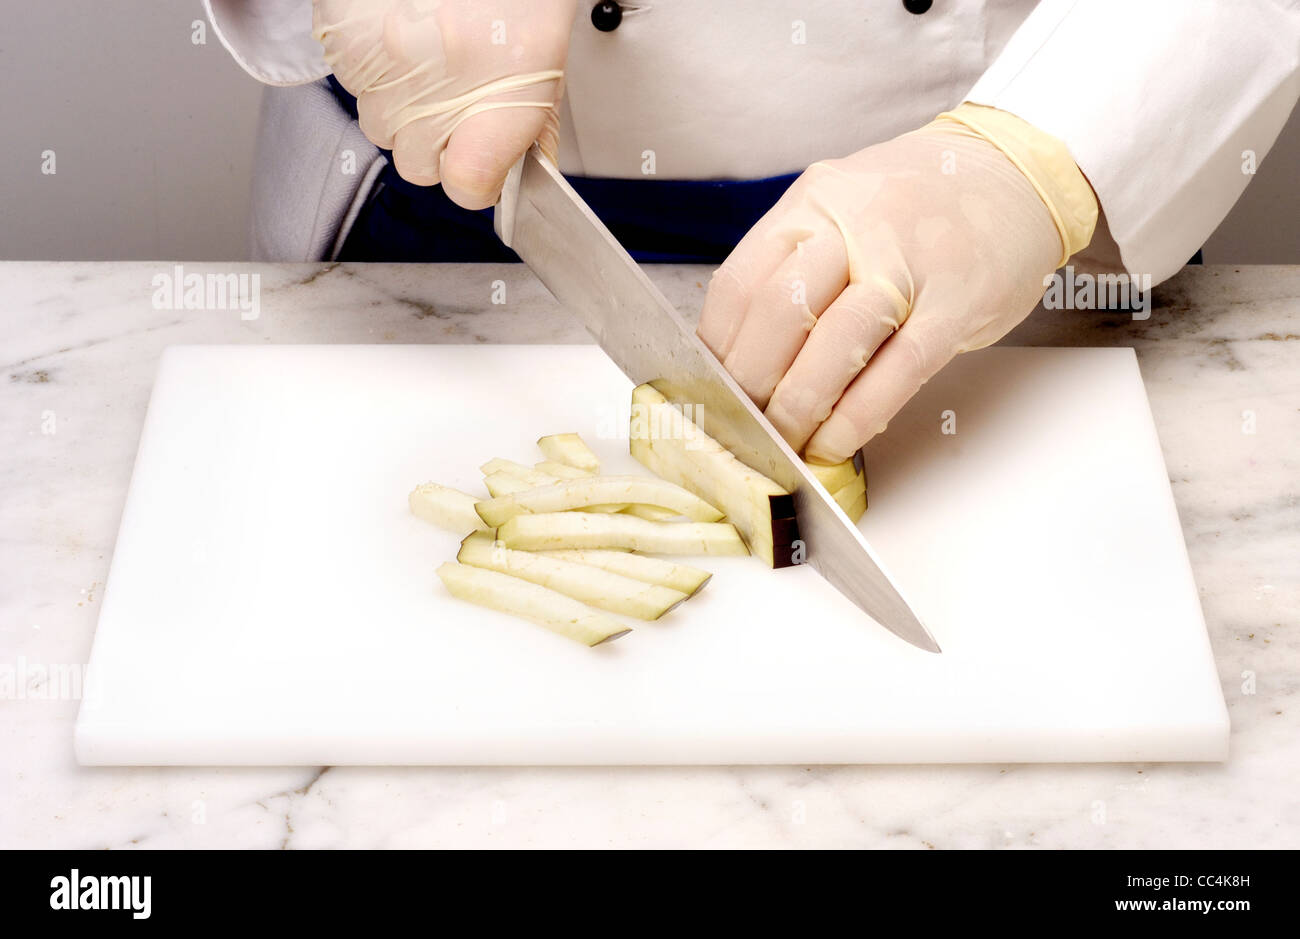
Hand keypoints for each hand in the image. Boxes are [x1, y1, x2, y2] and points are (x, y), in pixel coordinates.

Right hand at [313, 0, 576, 206]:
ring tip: (429, 60)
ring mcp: (385, 70)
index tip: (478, 164)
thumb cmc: (515, 3)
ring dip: (402, 107)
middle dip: (435, 141)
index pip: (466, 187)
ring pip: (381, 129)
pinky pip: (355, 86)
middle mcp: (434, 93)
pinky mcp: (347, 44)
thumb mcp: (543, 75)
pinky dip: (376, 73)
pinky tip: (403, 41)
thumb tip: (506, 183)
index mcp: (495, 105)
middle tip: (453, 97)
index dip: (472, 179)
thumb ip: (526, 138)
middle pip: (417, 166)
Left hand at [697, 119, 1066, 463]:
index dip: (717, 350)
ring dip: (799, 407)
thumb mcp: (841, 209)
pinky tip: (834, 442)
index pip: (741, 284)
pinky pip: (897, 370)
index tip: (712, 391)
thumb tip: (739, 353)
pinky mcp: (956, 305)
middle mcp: (854, 225)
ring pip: (834, 344)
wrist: (1015, 171)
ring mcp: (909, 264)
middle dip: (751, 385)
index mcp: (813, 202)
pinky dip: (857, 417)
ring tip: (784, 443)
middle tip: (744, 425)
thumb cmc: (918, 204)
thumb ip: (792, 266)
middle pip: (779, 314)